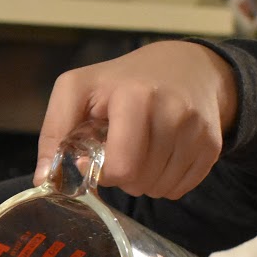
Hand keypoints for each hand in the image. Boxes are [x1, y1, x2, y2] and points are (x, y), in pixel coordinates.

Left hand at [35, 40, 235, 198]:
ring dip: (144, 180)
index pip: (121, 167)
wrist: (188, 67)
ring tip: (141, 150)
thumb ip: (55, 132)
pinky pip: (182, 188)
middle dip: (123, 176)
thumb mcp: (78, 89)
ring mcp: (197, 129)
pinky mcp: (213, 145)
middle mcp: (173, 111)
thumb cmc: (123, 80)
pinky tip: (161, 155)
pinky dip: (166, 181)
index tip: (99, 155)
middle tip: (121, 150)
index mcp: (135, 96)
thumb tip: (44, 179)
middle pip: (140, 181)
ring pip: (161, 188)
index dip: (104, 171)